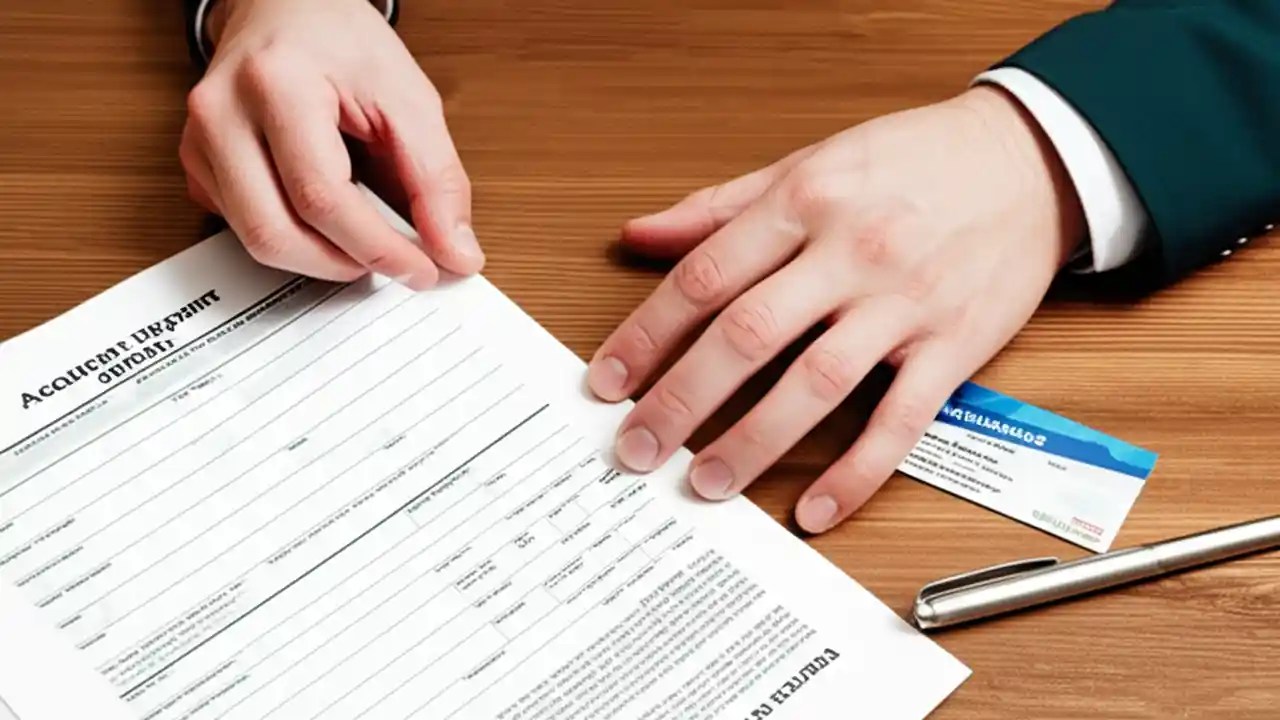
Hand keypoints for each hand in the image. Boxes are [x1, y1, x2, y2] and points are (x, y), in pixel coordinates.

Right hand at [180, 0, 481, 288]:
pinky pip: (242, 229)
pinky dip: (294, 239)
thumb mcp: (409, 99)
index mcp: (276, 83)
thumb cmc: (342, 42)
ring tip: (364, 241)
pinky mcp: (198, 164)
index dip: (377, 249)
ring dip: (320, 259)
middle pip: (276, 232)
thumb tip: (455, 253)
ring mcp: (200, 140)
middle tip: (395, 263)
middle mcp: (222, 112)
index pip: (322, 197)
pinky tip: (326, 220)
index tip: (422, 270)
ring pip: (255, 241)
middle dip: (345, 264)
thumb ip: (436, 180)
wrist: (288, 7)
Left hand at [588, 86, 1084, 532]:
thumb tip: (641, 234)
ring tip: (705, 484)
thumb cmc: (914, 162)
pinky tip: (815, 511)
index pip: (706, 276)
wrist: (1029, 161)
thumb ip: (721, 207)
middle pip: (748, 335)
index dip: (647, 334)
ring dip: (753, 442)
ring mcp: (905, 303)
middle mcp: (850, 252)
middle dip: (682, 399)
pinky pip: (901, 421)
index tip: (607, 382)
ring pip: (816, 383)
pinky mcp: (955, 347)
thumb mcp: (810, 164)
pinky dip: (856, 472)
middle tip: (637, 449)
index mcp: (805, 202)